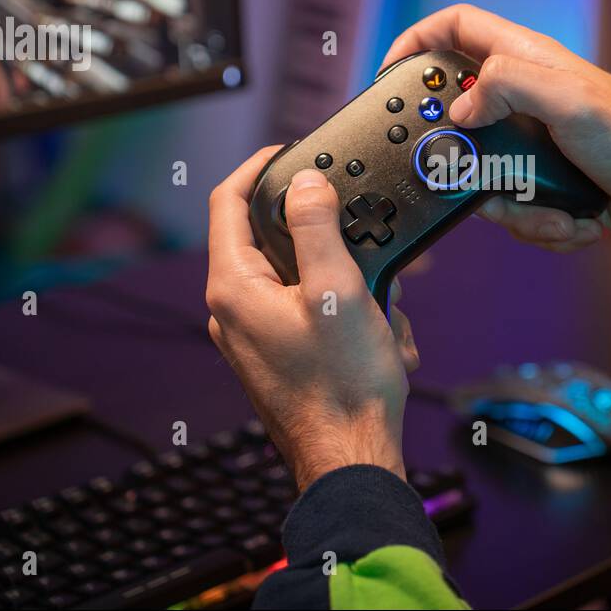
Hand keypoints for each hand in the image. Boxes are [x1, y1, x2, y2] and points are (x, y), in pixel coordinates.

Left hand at [206, 146, 418, 491]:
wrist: (352, 460)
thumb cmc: (344, 386)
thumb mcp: (339, 290)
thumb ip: (318, 227)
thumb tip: (304, 181)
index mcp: (235, 287)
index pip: (227, 201)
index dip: (258, 166)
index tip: (291, 150)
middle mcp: (234, 309)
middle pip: (273, 239)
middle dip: (329, 236)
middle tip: (368, 243)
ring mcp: (255, 335)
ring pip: (302, 276)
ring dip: (348, 279)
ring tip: (383, 309)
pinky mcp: (278, 354)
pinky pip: (311, 310)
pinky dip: (348, 311)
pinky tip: (380, 335)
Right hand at [382, 4, 610, 263]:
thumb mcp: (572, 102)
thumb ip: (507, 86)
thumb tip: (459, 109)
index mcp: (530, 61)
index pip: (457, 28)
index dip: (417, 41)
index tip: (389, 74)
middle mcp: (528, 98)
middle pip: (459, 116)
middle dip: (462, 158)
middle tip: (472, 178)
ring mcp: (536, 144)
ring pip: (483, 174)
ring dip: (511, 205)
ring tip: (554, 211)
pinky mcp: (547, 185)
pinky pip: (515, 208)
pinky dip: (539, 224)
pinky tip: (574, 222)